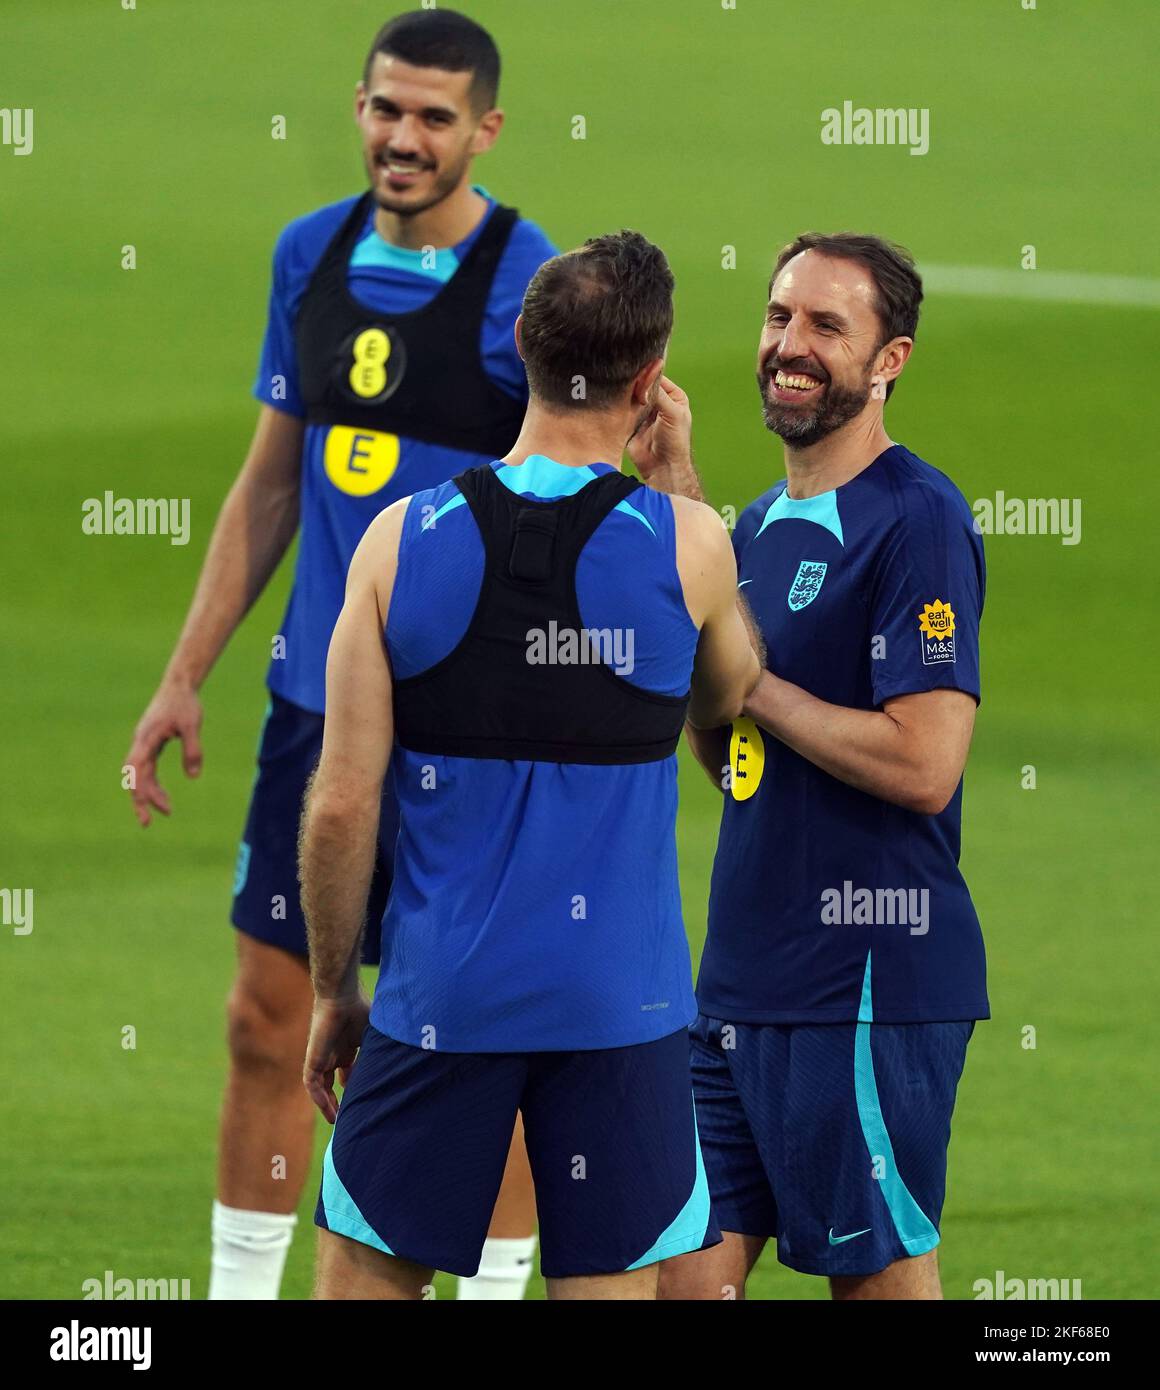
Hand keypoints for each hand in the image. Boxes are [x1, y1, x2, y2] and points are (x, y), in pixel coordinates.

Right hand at [124, 680, 203, 825]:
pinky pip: (147, 769)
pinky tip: (163, 796)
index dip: (139, 789)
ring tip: (166, 810)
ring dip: (149, 793)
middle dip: (139, 800)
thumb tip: (193, 777)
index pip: (137, 769)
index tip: (148, 806)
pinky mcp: (149, 744)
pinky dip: (152, 783)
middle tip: (147, 823)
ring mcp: (143, 744)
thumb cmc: (185, 703)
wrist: (178, 685)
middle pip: (134, 776)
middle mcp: (140, 743)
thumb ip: (193, 750)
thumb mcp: (193, 725)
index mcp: (146, 738)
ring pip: (139, 775)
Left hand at [303, 992, 370, 1123]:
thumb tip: (406, 1058)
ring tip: (336, 1120)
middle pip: (331, 1081)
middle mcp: (333, 1052)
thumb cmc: (360, 1007)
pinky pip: (312, 1084)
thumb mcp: (374, 1034)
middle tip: (348, 1115)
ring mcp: (322, 1056)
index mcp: (347, 1045)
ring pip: (320, 1086)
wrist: (341, 996)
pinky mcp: (313, 1058)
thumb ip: (380, 1048)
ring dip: (327, 1104)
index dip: (352, 1085)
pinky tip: (329, 1110)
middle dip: (338, 1099)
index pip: (346, 1070)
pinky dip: (319, 1098)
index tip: (362, 1098)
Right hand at [626, 375, 695, 490]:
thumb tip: (644, 378)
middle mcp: (658, 401)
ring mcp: (643, 411)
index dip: (648, 374)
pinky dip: (619, 405)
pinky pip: (623, 409)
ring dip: (626, 394)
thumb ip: (659, 395)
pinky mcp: (631, 421)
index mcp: (673, 396)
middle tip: (625, 380)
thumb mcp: (672, 413)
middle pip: (643, 385)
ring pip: (632, 396)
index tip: (637, 371)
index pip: (658, 378)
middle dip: (635, 383)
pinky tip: (613, 400)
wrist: (661, 466)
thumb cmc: (675, 441)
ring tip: (618, 388)